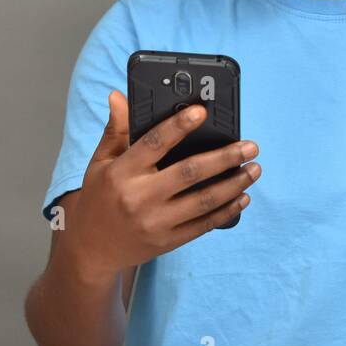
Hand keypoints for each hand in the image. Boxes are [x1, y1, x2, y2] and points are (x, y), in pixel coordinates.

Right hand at [59, 91, 260, 282]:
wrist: (91, 250)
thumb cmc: (99, 198)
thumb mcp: (100, 162)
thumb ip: (116, 130)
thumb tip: (119, 96)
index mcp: (122, 172)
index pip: (154, 143)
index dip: (179, 125)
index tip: (202, 111)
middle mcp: (139, 196)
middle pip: (190, 172)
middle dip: (225, 158)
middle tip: (250, 146)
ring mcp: (155, 222)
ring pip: (204, 200)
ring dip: (234, 184)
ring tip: (254, 169)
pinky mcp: (168, 241)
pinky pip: (204, 225)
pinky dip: (227, 210)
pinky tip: (242, 196)